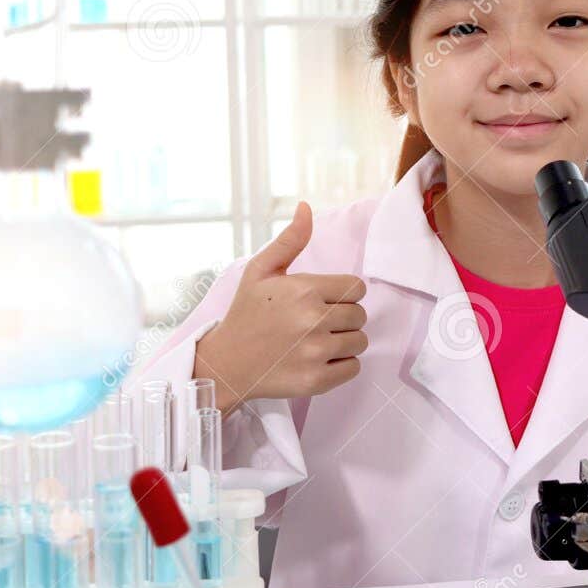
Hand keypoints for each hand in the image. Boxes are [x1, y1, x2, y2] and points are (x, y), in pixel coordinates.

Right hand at [193, 202, 367, 412]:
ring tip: (317, 341)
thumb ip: (290, 240)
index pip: (357, 288)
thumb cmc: (246, 313)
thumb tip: (306, 207)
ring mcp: (316, 352)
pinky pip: (354, 367)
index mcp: (304, 290)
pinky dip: (342, 365)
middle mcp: (313, 320)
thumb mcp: (261, 271)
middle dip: (344, 317)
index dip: (342, 294)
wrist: (227, 363)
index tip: (323, 301)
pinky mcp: (317, 380)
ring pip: (360, 341)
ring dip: (345, 341)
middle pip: (360, 315)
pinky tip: (318, 359)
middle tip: (317, 323)